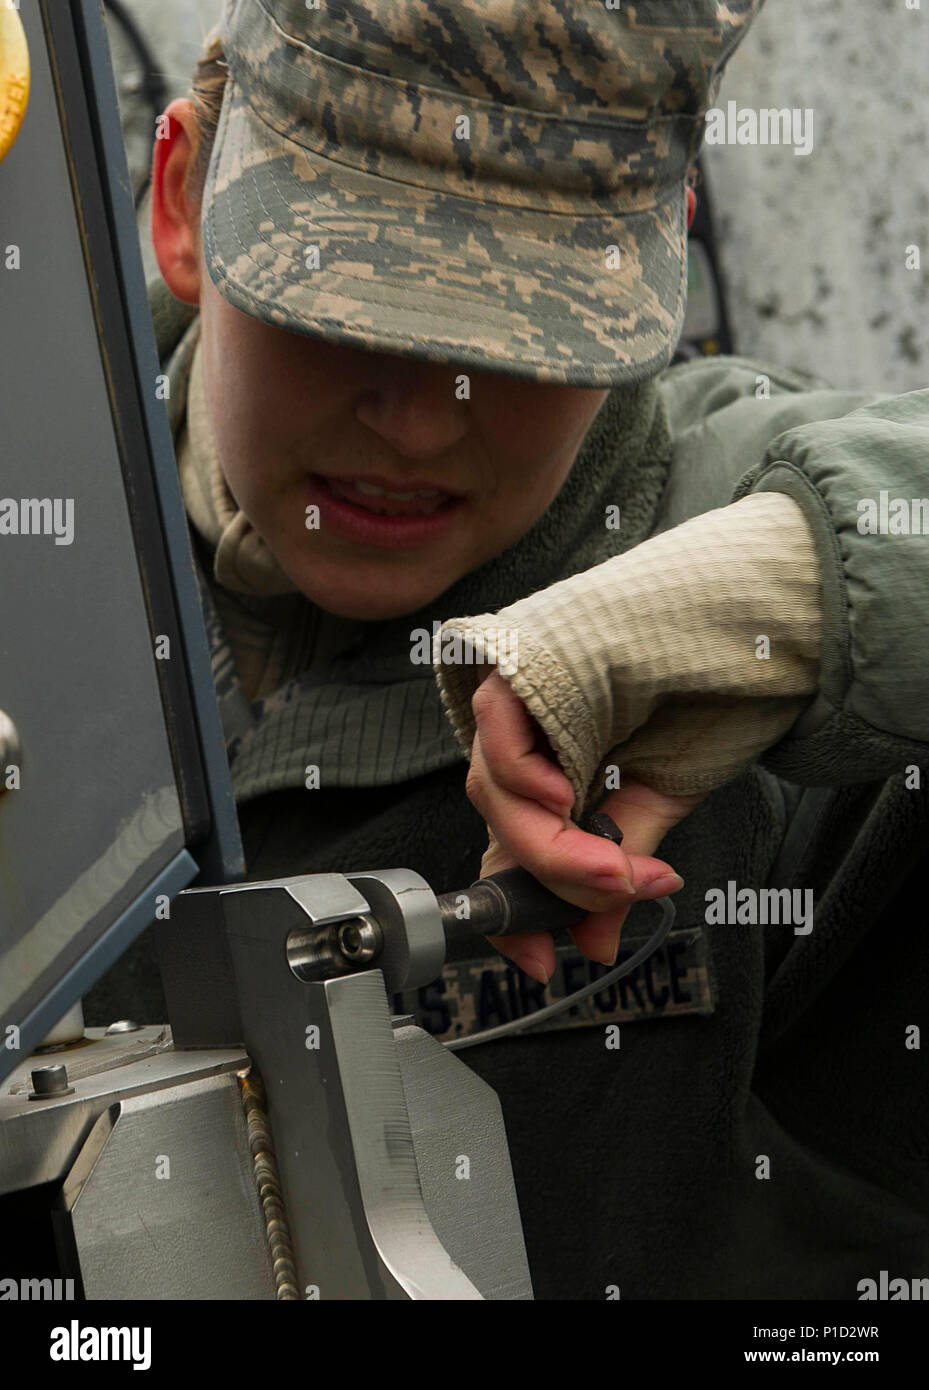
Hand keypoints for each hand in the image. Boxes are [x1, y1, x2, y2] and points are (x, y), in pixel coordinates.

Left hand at [466, 672, 703, 982]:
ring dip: (550, 839)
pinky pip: (497, 731)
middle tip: (616, 893)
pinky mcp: (517, 663)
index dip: (514, 910)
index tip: (538, 959)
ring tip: (610, 857)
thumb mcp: (658, 796)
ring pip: (495, 788)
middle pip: (502, 823)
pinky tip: (562, 793)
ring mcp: (516, 696)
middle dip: (553, 878)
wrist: (747, 625)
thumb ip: (614, 867)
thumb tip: (592, 946)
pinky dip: (522, 774)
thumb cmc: (705, 694)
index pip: (509, 849)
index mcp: (551, 767)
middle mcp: (524, 736)